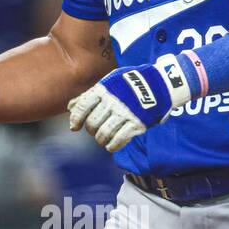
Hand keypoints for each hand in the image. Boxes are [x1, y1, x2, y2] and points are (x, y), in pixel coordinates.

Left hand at [68, 56, 189, 152]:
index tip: (74, 127)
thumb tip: (70, 107)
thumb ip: (89, 95)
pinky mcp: (136, 123)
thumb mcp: (108, 82)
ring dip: (101, 140)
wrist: (158, 83)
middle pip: (92, 123)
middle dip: (91, 130)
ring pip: (104, 134)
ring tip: (103, 139)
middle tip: (95, 130)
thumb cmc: (129, 83)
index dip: (76, 119)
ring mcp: (125, 113)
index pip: (82, 107)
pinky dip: (113, 146)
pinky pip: (120, 139)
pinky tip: (111, 146)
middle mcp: (112, 102)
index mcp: (103, 90)